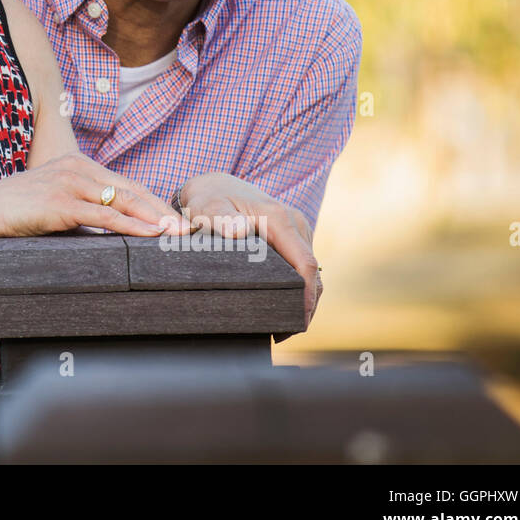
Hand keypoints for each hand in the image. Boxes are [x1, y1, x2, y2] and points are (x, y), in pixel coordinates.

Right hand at [0, 153, 192, 240]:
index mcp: (78, 164)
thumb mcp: (53, 203)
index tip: (176, 218)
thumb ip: (80, 209)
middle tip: (190, 228)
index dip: (154, 202)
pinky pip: (106, 215)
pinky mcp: (63, 202)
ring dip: (156, 219)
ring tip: (179, 233)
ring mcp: (71, 182)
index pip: (126, 184)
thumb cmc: (15, 211)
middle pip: (132, 190)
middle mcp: (78, 167)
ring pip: (124, 201)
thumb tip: (106, 231)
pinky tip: (152, 234)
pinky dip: (133, 226)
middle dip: (163, 210)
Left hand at [175, 172, 321, 330]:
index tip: (296, 322)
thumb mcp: (207, 208)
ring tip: (281, 327)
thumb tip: (239, 232)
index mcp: (280, 219)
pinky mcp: (293, 236)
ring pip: (310, 272)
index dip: (306, 297)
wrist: (215, 186)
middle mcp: (295, 223)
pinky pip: (302, 266)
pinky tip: (281, 307)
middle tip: (283, 334)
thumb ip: (220, 219)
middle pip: (313, 273)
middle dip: (305, 306)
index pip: (305, 264)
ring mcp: (297, 229)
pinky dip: (297, 288)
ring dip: (302, 299)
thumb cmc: (209, 200)